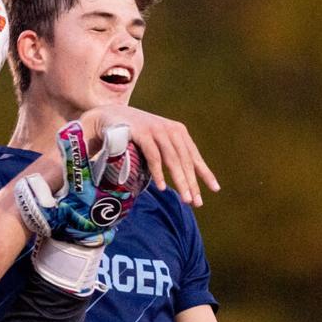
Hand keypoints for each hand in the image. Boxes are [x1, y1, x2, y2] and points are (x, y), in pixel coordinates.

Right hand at [82, 104, 218, 206]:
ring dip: (180, 181)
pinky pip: (153, 156)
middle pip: (185, 160)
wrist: (106, 118)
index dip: (204, 173)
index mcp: (177, 132)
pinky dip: (158, 173)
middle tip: (196, 203)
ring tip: (185, 199)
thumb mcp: (154, 142)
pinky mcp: (141, 132)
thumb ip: (167, 154)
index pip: (194, 156)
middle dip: (191, 183)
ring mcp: (156, 129)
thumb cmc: (131, 135)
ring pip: (173, 159)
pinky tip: (162, 187)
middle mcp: (170, 129)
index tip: (215, 189)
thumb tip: (182, 179)